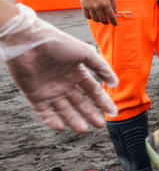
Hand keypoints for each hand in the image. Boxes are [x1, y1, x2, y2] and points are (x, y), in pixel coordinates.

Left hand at [2, 5, 118, 131]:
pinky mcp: (35, 95)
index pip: (93, 91)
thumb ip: (102, 68)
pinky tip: (61, 126)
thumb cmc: (59, 43)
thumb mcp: (86, 53)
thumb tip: (115, 83)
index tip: (113, 113)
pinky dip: (51, 120)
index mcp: (77, 73)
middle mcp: (65, 84)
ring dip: (73, 120)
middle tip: (99, 125)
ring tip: (83, 129)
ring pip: (64, 109)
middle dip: (90, 114)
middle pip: (80, 103)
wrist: (30, 41)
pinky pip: (44, 111)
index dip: (103, 102)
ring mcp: (50, 90)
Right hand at [79, 0, 116, 25]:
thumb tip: (115, 12)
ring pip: (95, 19)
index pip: (111, 16)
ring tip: (101, 19)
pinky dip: (91, 18)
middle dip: (106, 22)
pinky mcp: (84, 6)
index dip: (114, 21)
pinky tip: (93, 16)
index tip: (115, 24)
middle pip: (103, 19)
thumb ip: (113, 4)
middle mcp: (98, 7)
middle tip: (107, 22)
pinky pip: (87, 16)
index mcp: (105, 4)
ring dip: (99, 20)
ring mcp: (90, 7)